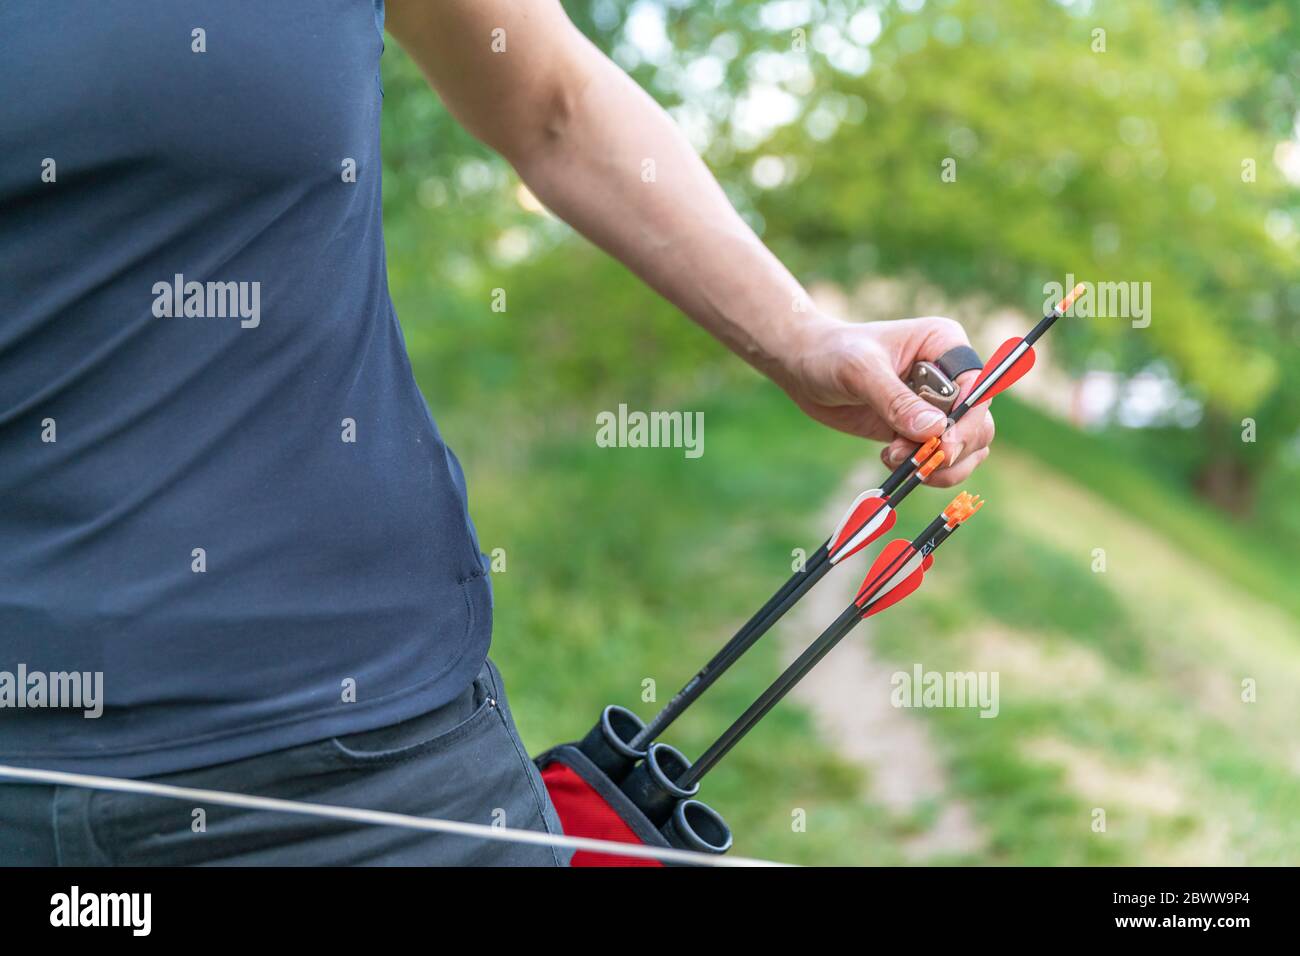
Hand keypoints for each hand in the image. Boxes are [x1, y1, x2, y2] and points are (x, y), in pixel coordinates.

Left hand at [771, 314, 994, 487]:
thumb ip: (896, 400)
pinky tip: (891, 460)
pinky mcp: (920, 430)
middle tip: (918, 461)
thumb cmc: (832, 353)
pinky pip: (940, 459)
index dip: (968, 419)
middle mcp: (950, 375)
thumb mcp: (860, 371)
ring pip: (966, 447)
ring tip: (896, 459)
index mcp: (945, 345)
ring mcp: (937, 406)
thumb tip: (935, 432)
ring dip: (938, 465)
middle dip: (953, 448)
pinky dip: (924, 469)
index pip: (978, 387)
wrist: (804, 368)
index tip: (943, 444)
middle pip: (979, 423)